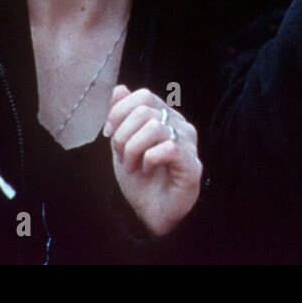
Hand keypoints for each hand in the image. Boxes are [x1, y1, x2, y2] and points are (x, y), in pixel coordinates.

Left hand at [105, 85, 201, 236]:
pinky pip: (167, 149)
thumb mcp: (123, 145)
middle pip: (145, 110)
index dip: (120, 111)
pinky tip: (146, 170)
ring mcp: (188, 144)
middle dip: (123, 135)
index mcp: (166, 118)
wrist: (151, 214)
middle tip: (121, 156)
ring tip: (132, 166)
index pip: (143, 96)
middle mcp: (180, 125)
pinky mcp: (192, 165)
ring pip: (154, 127)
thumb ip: (122, 117)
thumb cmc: (141, 180)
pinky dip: (148, 160)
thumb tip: (119, 88)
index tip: (109, 134)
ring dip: (133, 149)